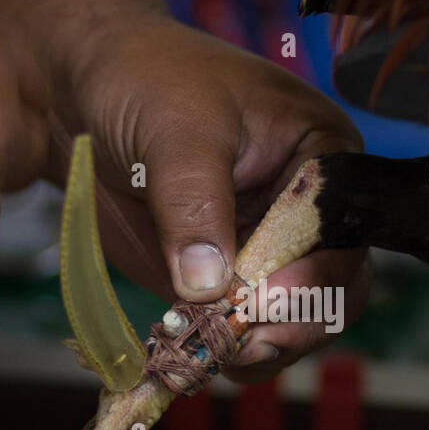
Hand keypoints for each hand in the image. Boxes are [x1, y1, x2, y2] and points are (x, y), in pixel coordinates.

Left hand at [60, 13, 368, 382]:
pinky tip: (192, 350)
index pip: (343, 230)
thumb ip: (195, 203)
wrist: (84, 90)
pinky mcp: (224, 282)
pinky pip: (241, 331)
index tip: (264, 297)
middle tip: (241, 341)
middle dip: (293, 322)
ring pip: (293, 322)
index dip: (314, 271)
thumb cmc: (145, 78)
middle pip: (336, 290)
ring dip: (258, 347)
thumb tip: (209, 284)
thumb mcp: (175, 128)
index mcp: (323, 157)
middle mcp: (308, 212)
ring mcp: (267, 252)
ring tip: (212, 351)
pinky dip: (222, 350)